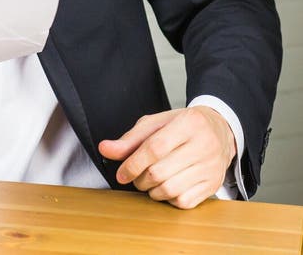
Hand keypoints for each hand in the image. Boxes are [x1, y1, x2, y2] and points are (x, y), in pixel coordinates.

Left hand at [98, 106, 235, 209]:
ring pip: (171, 189)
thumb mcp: (157, 123)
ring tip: (149, 181)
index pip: (154, 148)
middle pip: (160, 171)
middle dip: (140, 178)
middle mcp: (204, 145)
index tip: (121, 173)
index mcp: (189, 123)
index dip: (133, 163)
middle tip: (135, 176)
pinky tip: (166, 187)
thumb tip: (105, 149)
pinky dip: (168, 199)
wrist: (219, 131)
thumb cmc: (182, 126)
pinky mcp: (214, 185)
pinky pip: (184, 201)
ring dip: (152, 191)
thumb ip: (131, 138)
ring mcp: (211, 167)